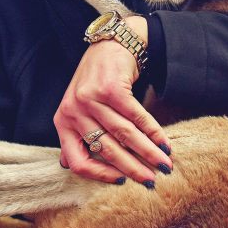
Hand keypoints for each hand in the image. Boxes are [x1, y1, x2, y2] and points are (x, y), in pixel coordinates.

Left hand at [54, 16, 172, 184]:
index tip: (120, 182)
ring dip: (148, 153)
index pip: (77, 161)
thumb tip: (68, 165)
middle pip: (106, 150)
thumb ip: (76, 135)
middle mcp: (73, 111)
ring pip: (124, 135)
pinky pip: (137, 117)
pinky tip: (164, 143)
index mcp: (63, 122)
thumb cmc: (95, 82)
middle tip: (150, 181)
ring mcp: (91, 99)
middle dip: (132, 169)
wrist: (109, 45)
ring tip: (164, 165)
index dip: (99, 176)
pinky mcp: (111, 89)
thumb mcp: (79, 109)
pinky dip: (153, 133)